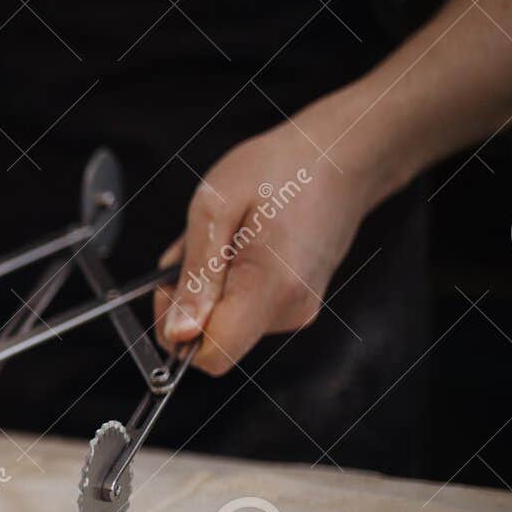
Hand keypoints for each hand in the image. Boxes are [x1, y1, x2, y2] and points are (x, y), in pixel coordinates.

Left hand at [154, 109, 387, 375]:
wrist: (340, 155)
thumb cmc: (282, 168)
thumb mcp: (214, 209)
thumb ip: (194, 277)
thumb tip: (177, 333)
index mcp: (270, 290)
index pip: (212, 356)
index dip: (178, 329)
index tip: (171, 288)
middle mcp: (290, 310)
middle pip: (216, 339)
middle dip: (191, 299)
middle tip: (198, 247)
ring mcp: (298, 308)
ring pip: (228, 320)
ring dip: (209, 285)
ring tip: (226, 236)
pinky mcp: (298, 300)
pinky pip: (246, 306)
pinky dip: (230, 280)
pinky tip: (240, 242)